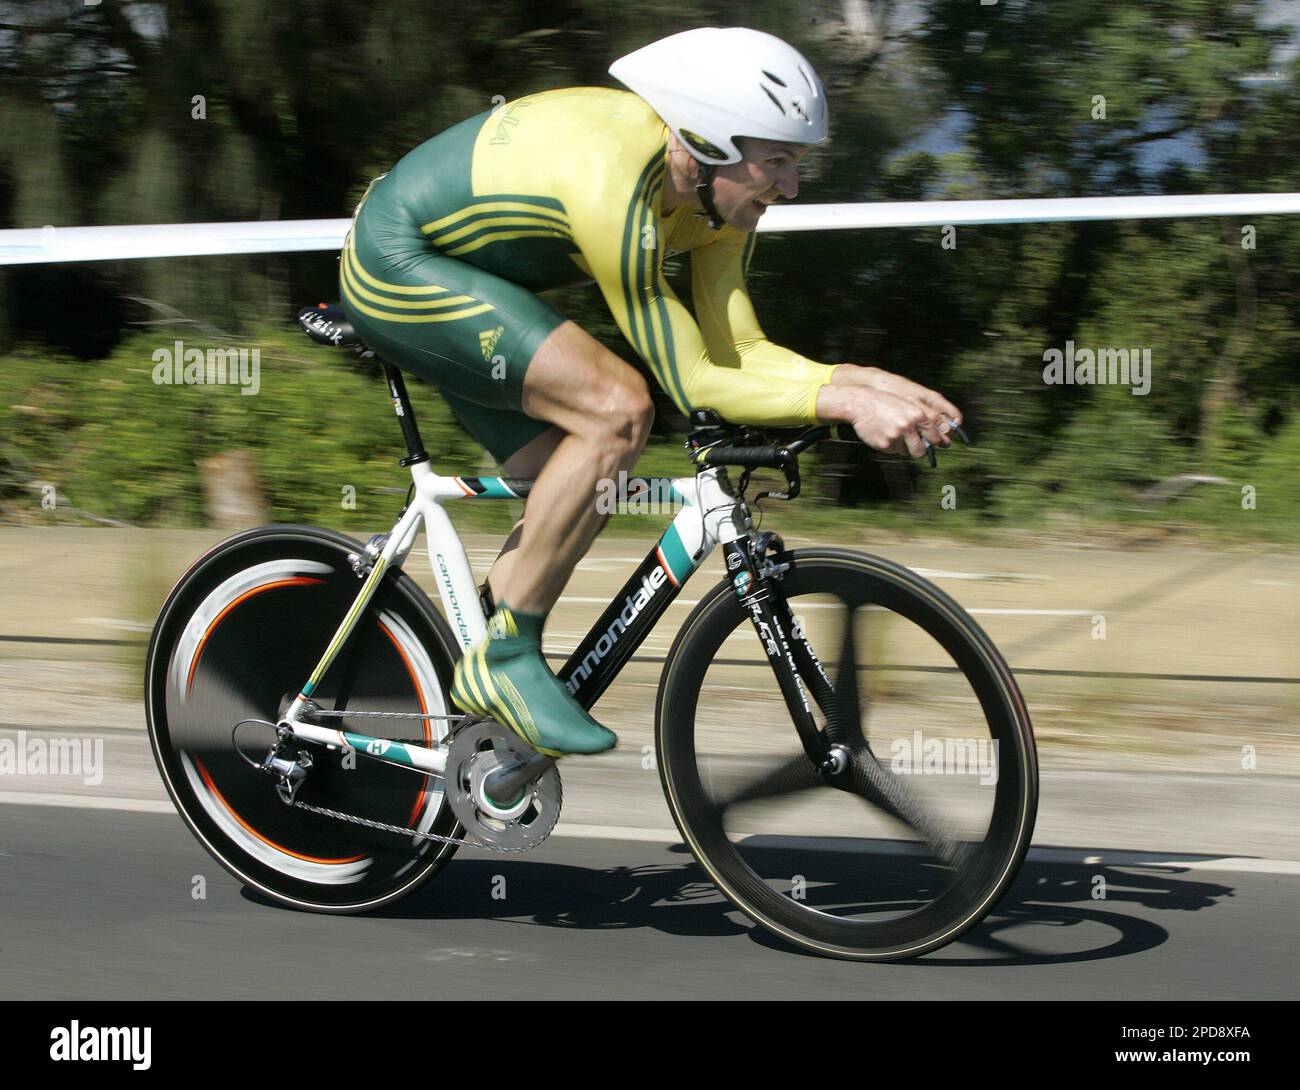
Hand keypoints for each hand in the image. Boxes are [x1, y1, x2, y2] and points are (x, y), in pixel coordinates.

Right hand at [825, 365, 963, 453]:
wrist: (860, 403)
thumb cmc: (885, 402)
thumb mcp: (907, 404)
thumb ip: (922, 417)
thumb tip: (938, 435)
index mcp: (917, 414)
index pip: (935, 436)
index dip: (938, 442)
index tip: (937, 444)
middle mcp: (908, 426)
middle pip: (922, 450)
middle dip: (921, 452)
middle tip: (918, 449)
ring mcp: (895, 436)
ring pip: (906, 452)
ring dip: (903, 447)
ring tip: (893, 433)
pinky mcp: (884, 444)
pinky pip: (892, 451)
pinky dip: (890, 446)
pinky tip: (883, 434)